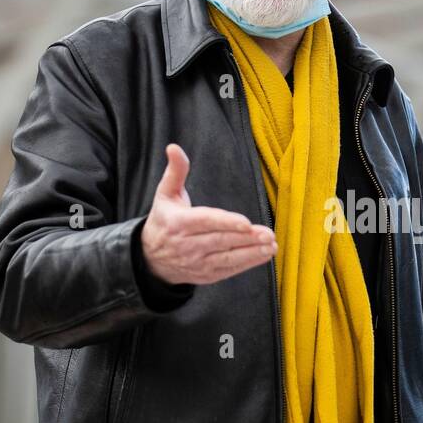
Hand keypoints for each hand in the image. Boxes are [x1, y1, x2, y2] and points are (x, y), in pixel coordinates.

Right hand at [139, 143, 277, 285]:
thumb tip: (173, 147)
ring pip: (228, 258)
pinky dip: (247, 264)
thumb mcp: (165, 194)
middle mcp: (187, 245)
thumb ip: (175, 171)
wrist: (151, 259)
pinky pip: (229, 270)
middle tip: (268, 234)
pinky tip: (264, 255)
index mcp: (178, 223)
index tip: (246, 223)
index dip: (226, 223)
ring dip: (252, 253)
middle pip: (221, 241)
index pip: (206, 222)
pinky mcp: (206, 275)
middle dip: (246, 238)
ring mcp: (197, 262)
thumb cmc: (164, 220)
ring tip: (271, 246)